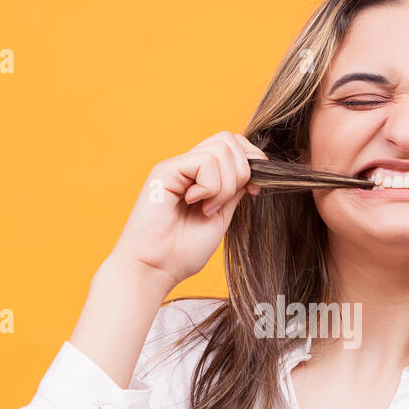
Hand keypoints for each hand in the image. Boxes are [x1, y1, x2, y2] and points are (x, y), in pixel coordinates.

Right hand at [111, 130, 265, 291]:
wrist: (154, 269)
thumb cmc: (182, 252)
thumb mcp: (221, 217)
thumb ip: (234, 191)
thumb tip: (253, 169)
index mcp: (202, 176)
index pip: (234, 145)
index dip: (252, 162)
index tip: (254, 191)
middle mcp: (188, 166)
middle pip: (230, 140)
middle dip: (243, 171)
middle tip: (224, 202)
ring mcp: (177, 166)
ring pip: (222, 150)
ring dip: (225, 185)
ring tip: (207, 208)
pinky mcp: (165, 170)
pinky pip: (205, 162)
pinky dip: (210, 187)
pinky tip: (193, 202)